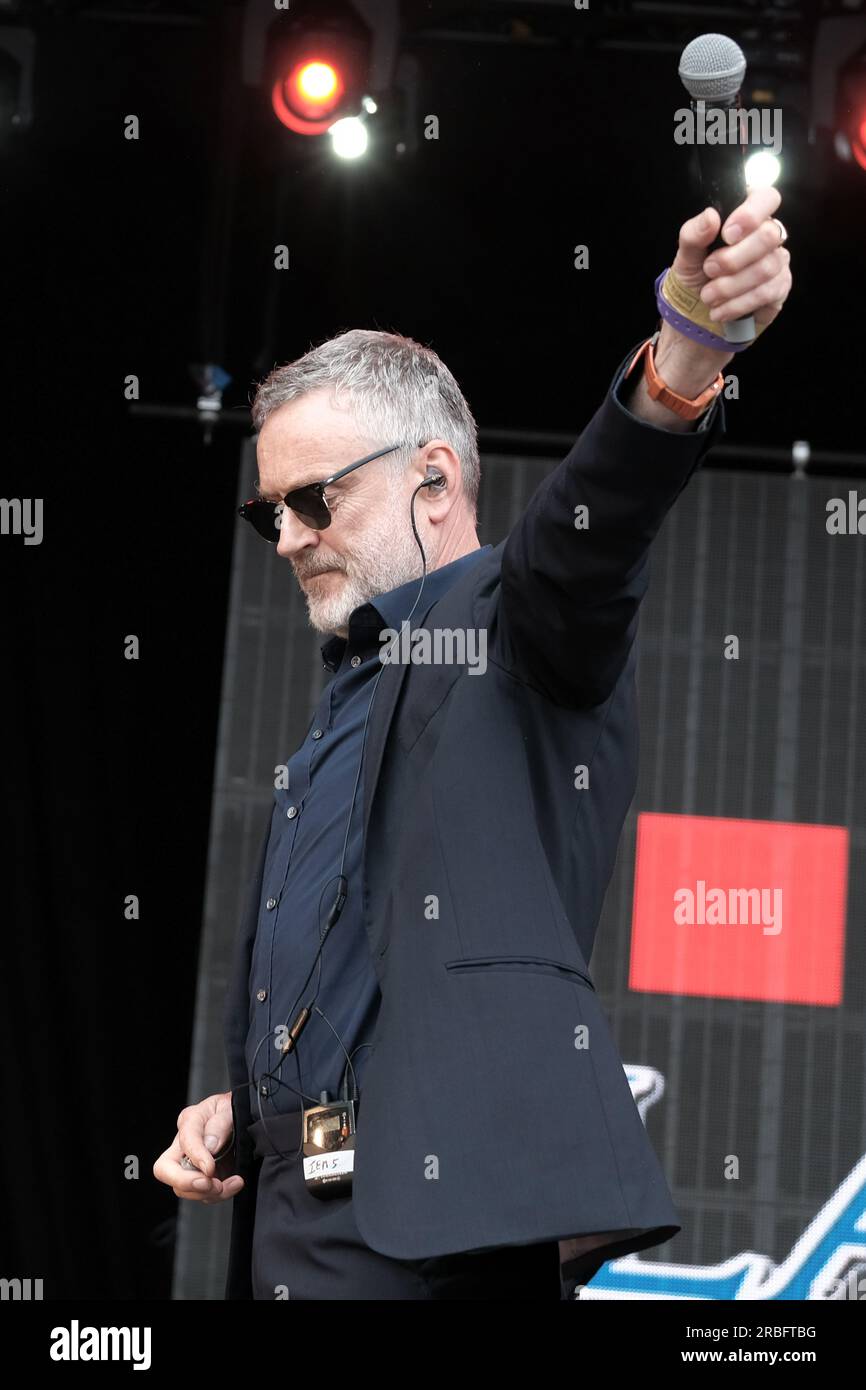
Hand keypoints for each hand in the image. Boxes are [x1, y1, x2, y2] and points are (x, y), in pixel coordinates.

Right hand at [152, 1091, 243, 1203]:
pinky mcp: (203, 1178)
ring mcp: (191, 1165)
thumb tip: (209, 1147)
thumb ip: (220, 1124)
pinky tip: (235, 1183)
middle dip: (188, 1183)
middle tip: (213, 1184)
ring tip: (233, 1183)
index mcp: (190, 1121)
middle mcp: (184, 1145)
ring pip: (183, 1189)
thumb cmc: (234, 1108)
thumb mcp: (230, 1108)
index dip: (195, 1157)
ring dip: (208, 1193)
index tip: (210, 1168)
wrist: (245, 1117)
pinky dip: (219, 1195)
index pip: (183, 1142)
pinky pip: (202, 1195)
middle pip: (165, 1171)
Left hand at [673, 186, 791, 335]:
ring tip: (708, 295)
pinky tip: (720, 309)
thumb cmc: (697, 275)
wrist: (697, 312)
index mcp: (747, 216)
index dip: (750, 214)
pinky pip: (766, 293)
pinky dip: (737, 304)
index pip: (766, 198)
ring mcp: (778, 260)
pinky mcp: (780, 287)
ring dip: (730, 286)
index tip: (726, 235)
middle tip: (709, 270)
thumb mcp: (687, 254)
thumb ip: (693, 234)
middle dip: (733, 258)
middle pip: (769, 235)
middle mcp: (768, 234)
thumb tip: (711, 216)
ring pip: (766, 268)